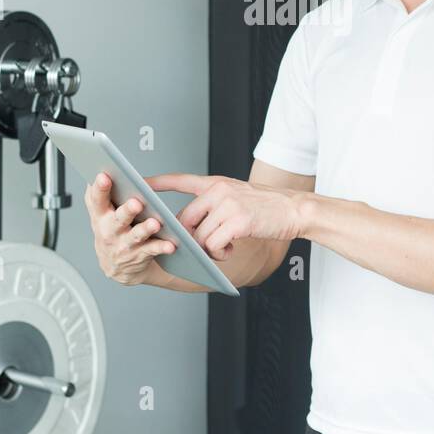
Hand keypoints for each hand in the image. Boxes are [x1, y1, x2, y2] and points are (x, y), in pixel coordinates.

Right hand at [83, 172, 176, 285]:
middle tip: (136, 202)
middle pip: (118, 219)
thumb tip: (100, 167)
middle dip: (127, 211)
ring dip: (145, 229)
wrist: (116, 265)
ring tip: (155, 223)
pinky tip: (170, 244)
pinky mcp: (139, 255)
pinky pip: (152, 250)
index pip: (96, 200)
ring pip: (135, 236)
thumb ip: (99, 193)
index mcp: (100, 215)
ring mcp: (124, 244)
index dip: (100, 188)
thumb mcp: (100, 213)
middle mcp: (110, 231)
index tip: (104, 176)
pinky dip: (161, 247)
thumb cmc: (111, 230)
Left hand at [145, 173, 306, 260]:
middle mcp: (219, 190)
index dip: (159, 183)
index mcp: (215, 183)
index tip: (140, 183)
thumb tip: (191, 231)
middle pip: (186, 219)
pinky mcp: (238, 221)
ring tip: (222, 250)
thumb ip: (213, 208)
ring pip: (200, 236)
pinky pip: (214, 244)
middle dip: (189, 238)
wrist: (293, 210)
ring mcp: (228, 205)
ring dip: (207, 249)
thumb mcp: (236, 198)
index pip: (181, 180)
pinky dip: (219, 254)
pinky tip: (230, 251)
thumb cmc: (265, 208)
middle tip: (202, 248)